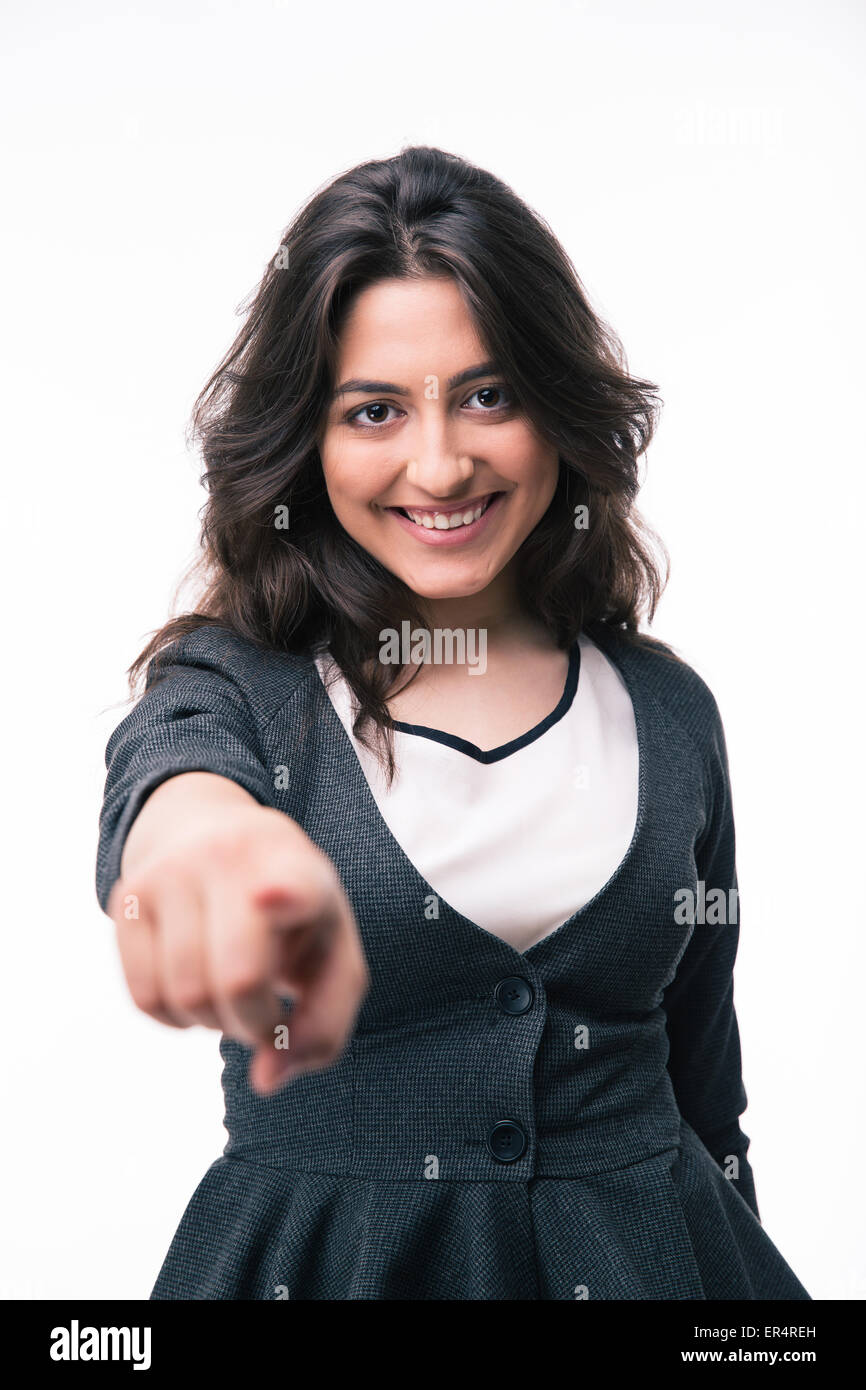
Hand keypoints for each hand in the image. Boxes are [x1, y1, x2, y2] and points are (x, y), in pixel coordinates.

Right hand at [107, 803, 368, 1094]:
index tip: (268, 896)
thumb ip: (321, 1028)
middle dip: (254, 1023)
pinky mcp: (128, 895)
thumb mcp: (332, 959)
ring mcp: (173, 871)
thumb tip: (265, 1080)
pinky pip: (145, 997)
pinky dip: (175, 1019)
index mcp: (300, 869)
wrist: (218, 837)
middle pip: (237, 981)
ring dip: (213, 1023)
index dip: (284, 895)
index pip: (292, 883)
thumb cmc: (293, 920)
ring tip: (232, 991)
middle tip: (266, 1009)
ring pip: (185, 996)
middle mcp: (233, 858)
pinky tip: (195, 987)